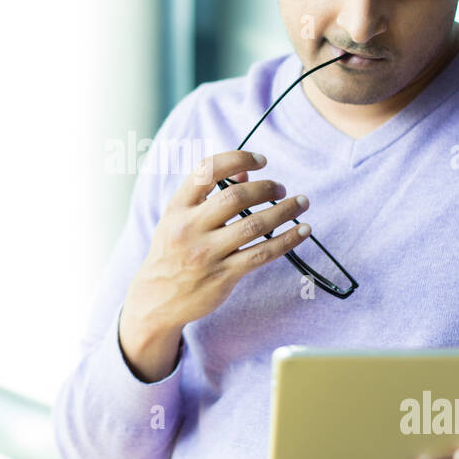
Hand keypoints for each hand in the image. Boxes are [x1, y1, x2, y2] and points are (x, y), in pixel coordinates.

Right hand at [119, 150, 311, 380]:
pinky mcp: (223, 275)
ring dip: (284, 211)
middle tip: (282, 189)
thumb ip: (208, 195)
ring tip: (301, 203)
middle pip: (235, 197)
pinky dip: (287, 240)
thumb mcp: (178, 219)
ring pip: (253, 225)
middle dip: (266, 188)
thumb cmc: (172, 253)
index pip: (207, 171)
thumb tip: (246, 173)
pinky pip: (261, 254)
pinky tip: (303, 230)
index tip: (262, 161)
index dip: (238, 159)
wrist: (156, 299)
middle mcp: (190, 228)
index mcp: (177, 208)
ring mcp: (206, 253)